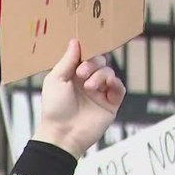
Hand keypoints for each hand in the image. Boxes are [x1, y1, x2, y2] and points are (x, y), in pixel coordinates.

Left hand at [33, 39, 125, 158]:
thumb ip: (67, 61)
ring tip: (89, 87)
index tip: (86, 47)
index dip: (87, 51)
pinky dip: (115, 84)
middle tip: (81, 73)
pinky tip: (107, 86)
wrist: (63, 133)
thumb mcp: (56, 80)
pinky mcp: (111, 104)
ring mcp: (100, 92)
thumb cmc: (54, 107)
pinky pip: (120, 88)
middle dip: (93, 63)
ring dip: (100, 75)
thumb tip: (75, 41)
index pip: (85, 56)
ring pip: (109, 72)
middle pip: (100, 61)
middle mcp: (87, 81)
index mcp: (72, 75)